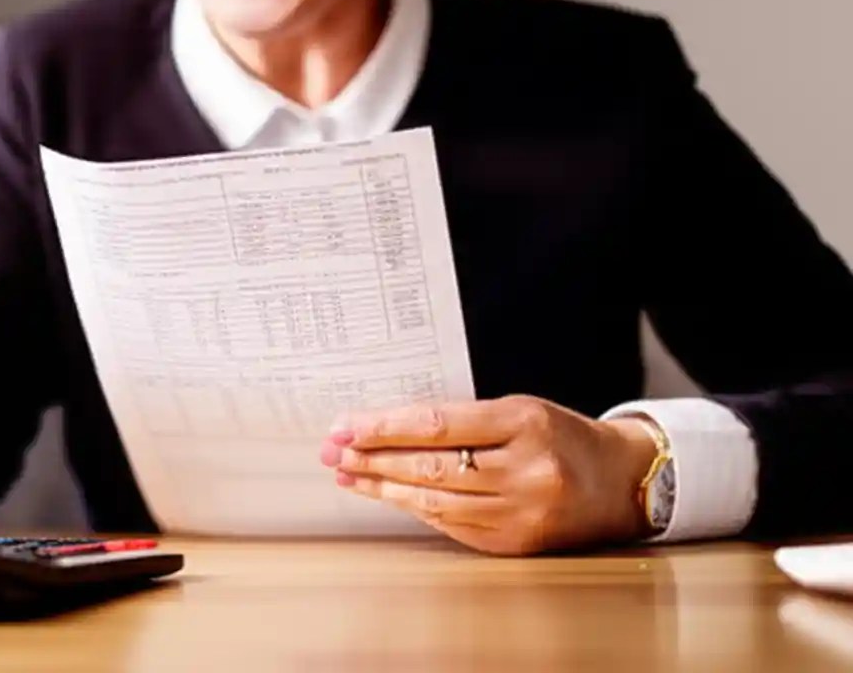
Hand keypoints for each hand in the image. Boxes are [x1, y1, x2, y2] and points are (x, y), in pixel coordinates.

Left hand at [320, 395, 658, 554]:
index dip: (385, 427)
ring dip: (383, 487)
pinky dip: (412, 507)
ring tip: (349, 474)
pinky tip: (386, 495)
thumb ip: (462, 420)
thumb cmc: (560, 436)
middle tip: (333, 451)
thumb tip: (387, 428)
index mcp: (525, 423)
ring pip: (434, 500)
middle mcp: (525, 470)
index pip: (438, 425)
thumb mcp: (519, 411)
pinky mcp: (514, 543)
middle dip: (373, 458)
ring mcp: (520, 512)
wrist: (620, 482)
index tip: (346, 425)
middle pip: (430, 465)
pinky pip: (449, 524)